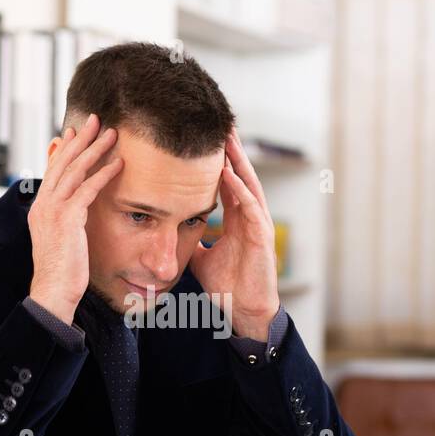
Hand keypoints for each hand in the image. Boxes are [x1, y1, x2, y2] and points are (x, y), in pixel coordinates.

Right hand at [27, 113, 123, 324]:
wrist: (52, 291)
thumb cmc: (61, 271)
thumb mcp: (60, 239)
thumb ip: (66, 220)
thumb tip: (76, 212)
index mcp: (40, 207)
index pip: (53, 169)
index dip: (66, 149)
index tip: (76, 131)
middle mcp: (43, 203)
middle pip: (63, 162)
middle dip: (81, 139)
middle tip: (97, 120)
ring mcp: (53, 210)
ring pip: (75, 171)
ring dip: (95, 150)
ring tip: (113, 135)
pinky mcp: (67, 219)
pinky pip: (88, 190)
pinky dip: (104, 174)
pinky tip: (119, 165)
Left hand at [189, 128, 279, 339]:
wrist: (243, 310)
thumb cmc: (227, 286)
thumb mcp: (201, 258)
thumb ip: (191, 240)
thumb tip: (172, 229)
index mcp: (236, 220)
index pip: (226, 183)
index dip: (217, 162)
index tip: (205, 142)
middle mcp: (249, 217)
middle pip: (239, 176)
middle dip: (231, 151)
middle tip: (220, 125)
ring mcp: (257, 224)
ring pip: (248, 184)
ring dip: (237, 161)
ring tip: (227, 138)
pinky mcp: (261, 235)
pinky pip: (250, 206)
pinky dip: (239, 188)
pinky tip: (229, 172)